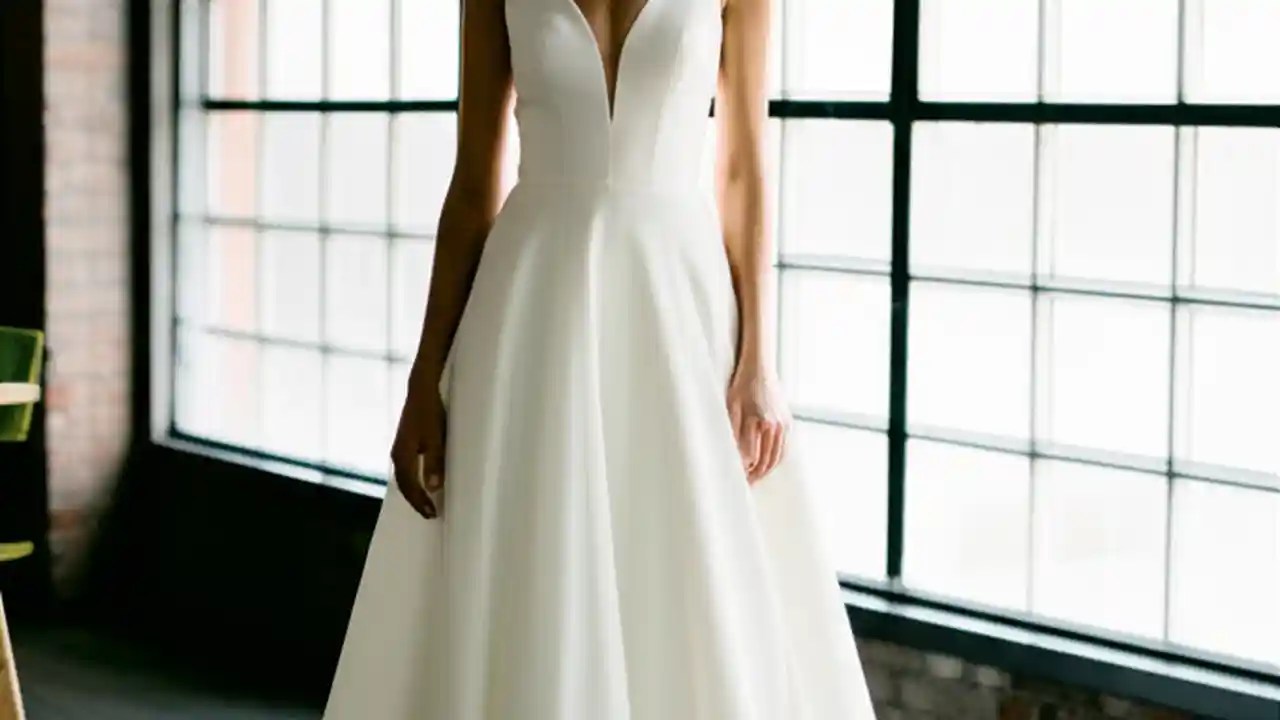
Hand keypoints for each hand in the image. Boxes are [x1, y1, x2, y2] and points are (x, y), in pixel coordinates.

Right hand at [390, 369, 447, 518]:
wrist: (422, 388)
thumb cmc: (430, 411)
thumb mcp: (436, 437)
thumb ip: (434, 461)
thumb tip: (432, 488)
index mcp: (402, 455)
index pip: (409, 486)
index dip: (420, 502)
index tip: (432, 514)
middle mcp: (397, 454)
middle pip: (404, 484)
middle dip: (415, 501)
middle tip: (430, 514)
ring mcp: (400, 448)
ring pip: (404, 477)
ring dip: (414, 491)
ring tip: (427, 503)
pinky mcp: (407, 442)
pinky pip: (407, 468)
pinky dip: (414, 480)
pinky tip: (423, 482)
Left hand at [726, 361, 791, 483]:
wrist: (760, 369)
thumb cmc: (742, 386)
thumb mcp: (731, 407)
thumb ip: (733, 432)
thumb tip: (735, 455)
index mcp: (758, 422)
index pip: (751, 457)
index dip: (742, 470)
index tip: (735, 477)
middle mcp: (774, 426)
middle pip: (765, 461)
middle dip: (754, 475)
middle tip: (744, 484)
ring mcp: (783, 425)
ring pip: (776, 458)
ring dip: (766, 471)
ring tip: (754, 478)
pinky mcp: (788, 423)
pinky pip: (784, 449)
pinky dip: (776, 461)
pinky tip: (767, 464)